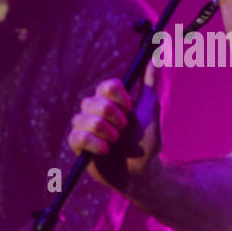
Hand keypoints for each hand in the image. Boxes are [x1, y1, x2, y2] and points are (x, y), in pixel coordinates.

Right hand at [67, 63, 162, 193]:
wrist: (142, 173)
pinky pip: (76, 137)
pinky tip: (106, 151)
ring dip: (104, 131)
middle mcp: (95, 110)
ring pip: (82, 119)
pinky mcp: (79, 145)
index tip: (129, 108)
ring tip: (115, 142)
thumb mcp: (150, 111)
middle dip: (112, 116)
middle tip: (124, 128)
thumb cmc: (147, 142)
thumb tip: (155, 57)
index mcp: (112, 100)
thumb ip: (149, 84)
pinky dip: (94, 144)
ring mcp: (85, 127)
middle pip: (93, 101)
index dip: (117, 96)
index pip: (106, 86)